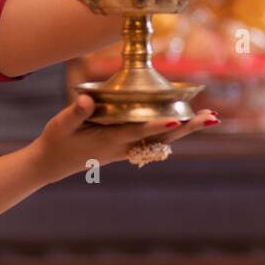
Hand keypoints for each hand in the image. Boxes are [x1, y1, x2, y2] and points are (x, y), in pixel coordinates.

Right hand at [28, 93, 218, 182]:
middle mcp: (123, 147)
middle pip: (162, 139)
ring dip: (186, 130)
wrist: (51, 164)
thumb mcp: (59, 125)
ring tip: (210, 118)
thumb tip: (87, 100)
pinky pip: (154, 141)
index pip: (138, 132)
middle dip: (188, 128)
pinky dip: (172, 133)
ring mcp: (126, 150)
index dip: (158, 125)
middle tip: (213, 118)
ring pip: (162, 140)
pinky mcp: (125, 148)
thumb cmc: (55, 141)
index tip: (179, 119)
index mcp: (109, 140)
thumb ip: (75, 113)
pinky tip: (185, 123)